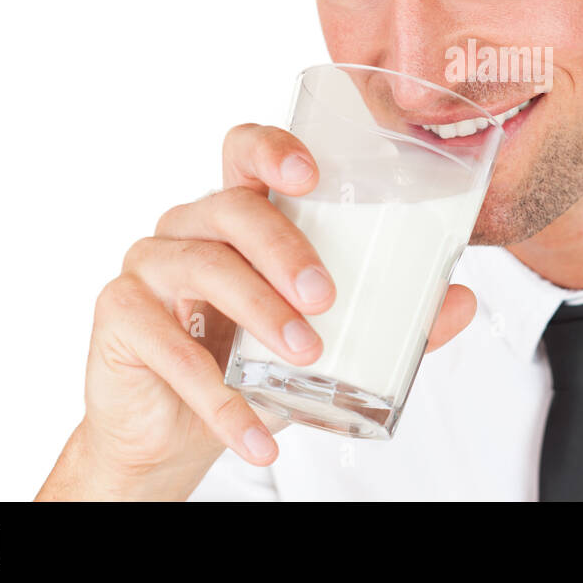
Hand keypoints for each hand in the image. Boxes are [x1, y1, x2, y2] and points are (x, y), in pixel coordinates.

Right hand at [37, 123, 477, 499]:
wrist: (176, 433)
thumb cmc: (248, 362)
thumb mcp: (324, 341)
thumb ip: (391, 319)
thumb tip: (464, 300)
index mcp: (239, 215)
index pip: (246, 151)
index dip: (274, 149)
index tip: (312, 176)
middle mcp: (190, 226)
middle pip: (232, 208)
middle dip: (284, 248)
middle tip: (326, 298)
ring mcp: (149, 265)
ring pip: (203, 265)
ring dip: (258, 313)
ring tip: (306, 355)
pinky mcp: (119, 315)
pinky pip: (167, 346)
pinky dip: (218, 398)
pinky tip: (257, 432)